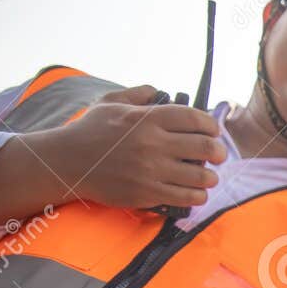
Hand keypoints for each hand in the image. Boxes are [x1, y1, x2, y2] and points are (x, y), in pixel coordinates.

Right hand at [54, 84, 225, 209]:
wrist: (67, 162)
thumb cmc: (90, 130)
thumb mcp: (111, 102)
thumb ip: (138, 93)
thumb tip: (159, 90)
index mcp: (147, 118)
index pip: (195, 119)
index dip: (211, 125)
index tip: (213, 131)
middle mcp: (152, 144)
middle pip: (206, 147)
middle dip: (219, 152)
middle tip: (219, 155)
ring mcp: (151, 170)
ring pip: (201, 176)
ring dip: (211, 177)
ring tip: (208, 176)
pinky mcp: (147, 193)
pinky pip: (186, 197)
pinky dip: (198, 196)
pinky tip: (197, 192)